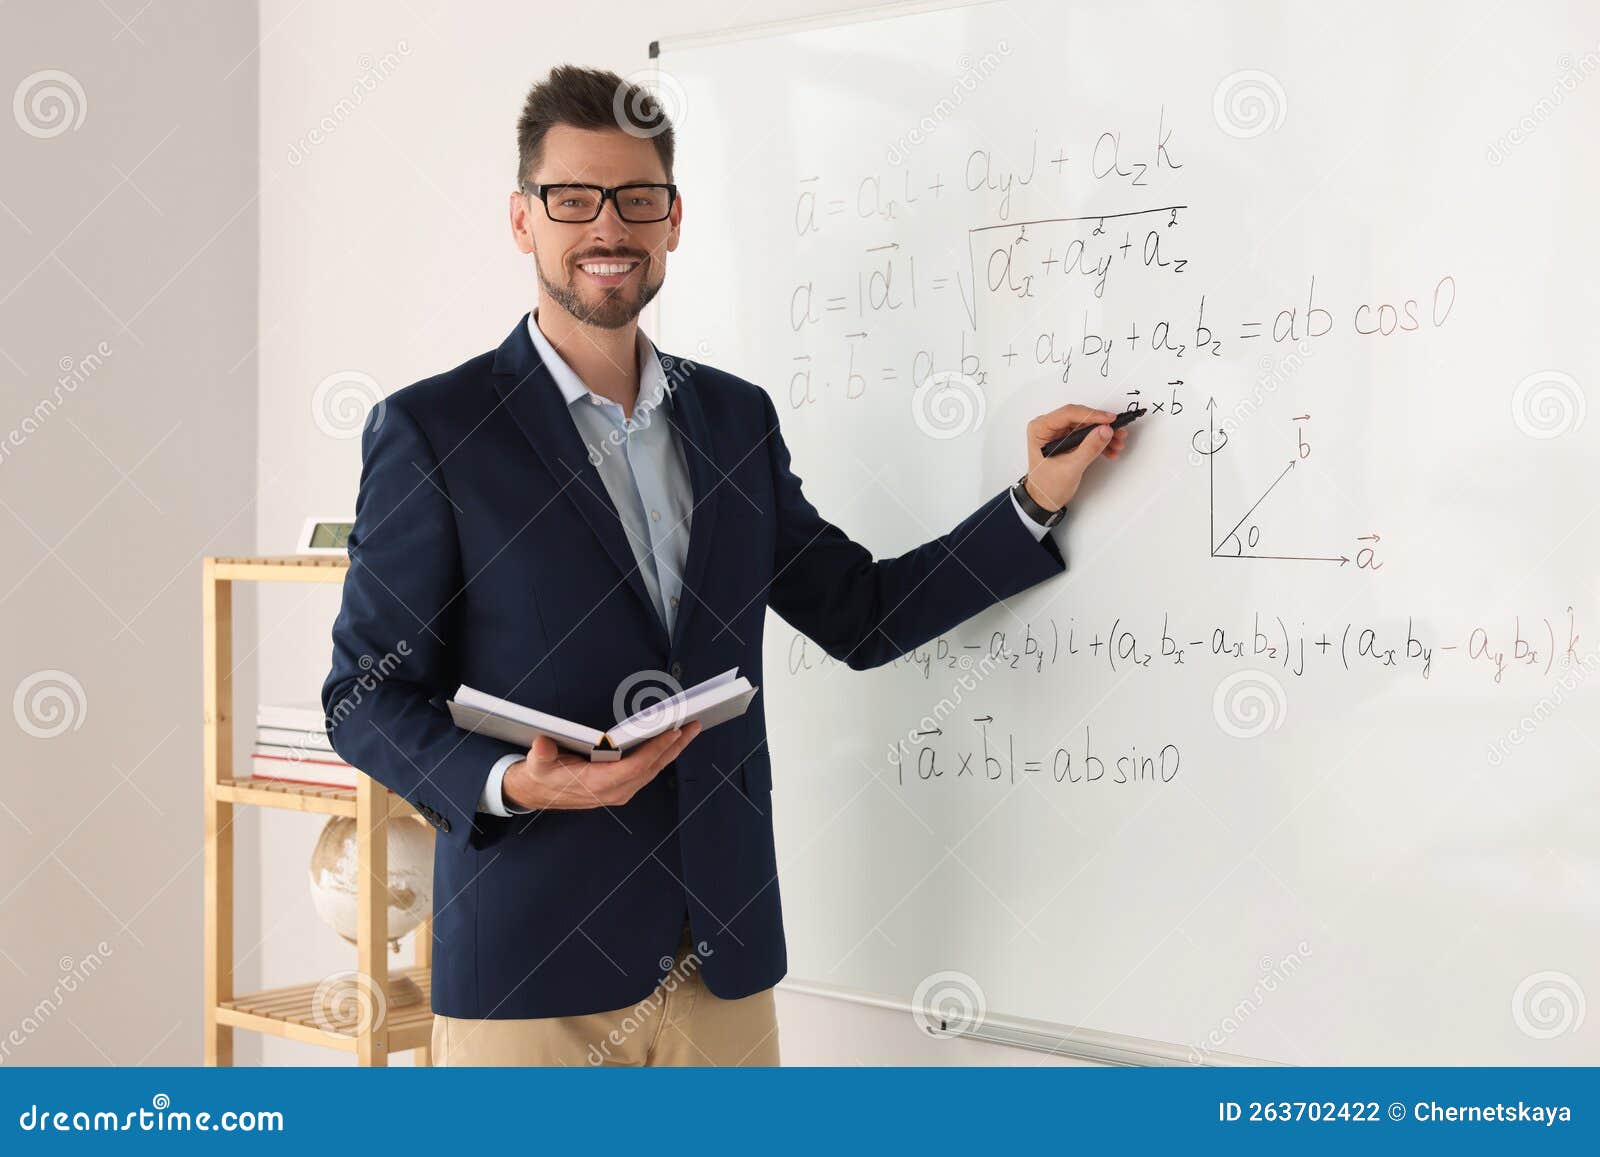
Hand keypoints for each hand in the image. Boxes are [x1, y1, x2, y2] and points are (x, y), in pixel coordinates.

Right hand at [502, 721, 702, 810]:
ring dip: (673, 750)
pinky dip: (663, 754)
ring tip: (691, 729)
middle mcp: (615, 791)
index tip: (673, 731)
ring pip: (654, 770)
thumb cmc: (541, 774)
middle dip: (675, 746)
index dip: (656, 749)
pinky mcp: (623, 787)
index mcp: (598, 784)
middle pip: (653, 768)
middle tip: (694, 725)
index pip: (635, 766)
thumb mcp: (537, 763)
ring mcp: (621, 791)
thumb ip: (541, 755)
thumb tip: (542, 744)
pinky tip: (673, 741)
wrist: (538, 792)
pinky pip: (649, 770)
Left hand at [1021, 403, 1129, 509]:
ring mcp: (1059, 434)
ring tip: (1117, 444)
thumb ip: (1089, 448)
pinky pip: (1087, 436)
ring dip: (1103, 435)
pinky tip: (1110, 450)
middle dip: (1101, 426)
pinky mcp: (1068, 441)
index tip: (1110, 420)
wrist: (1045, 500)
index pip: (1069, 413)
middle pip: (1080, 418)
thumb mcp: (1070, 467)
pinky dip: (1099, 442)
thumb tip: (1104, 431)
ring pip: (1086, 427)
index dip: (1092, 415)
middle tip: (1118, 432)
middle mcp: (1049, 428)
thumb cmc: (1047, 486)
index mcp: (1041, 429)